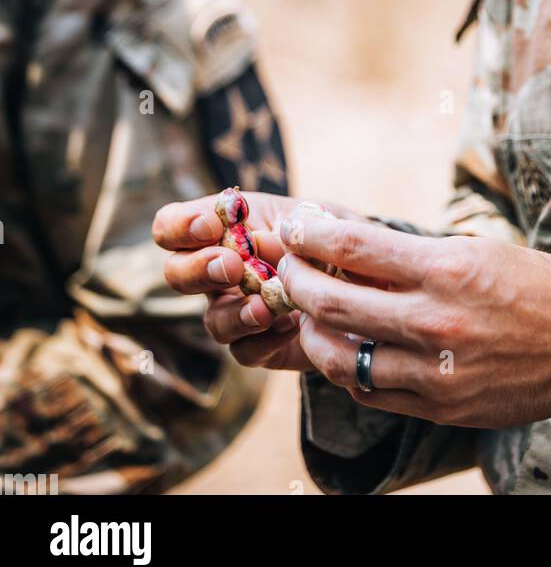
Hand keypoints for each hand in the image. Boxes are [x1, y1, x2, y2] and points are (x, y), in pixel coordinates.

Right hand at [152, 193, 365, 371]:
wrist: (363, 279)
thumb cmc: (330, 235)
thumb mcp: (315, 215)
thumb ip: (289, 223)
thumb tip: (261, 243)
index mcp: (222, 228)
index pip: (170, 227)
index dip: (179, 227)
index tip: (210, 228)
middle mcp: (217, 271)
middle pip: (176, 274)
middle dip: (200, 269)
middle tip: (232, 267)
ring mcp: (234, 310)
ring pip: (212, 320)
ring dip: (235, 313)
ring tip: (265, 307)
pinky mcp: (258, 346)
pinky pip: (244, 351)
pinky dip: (265, 339)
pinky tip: (291, 325)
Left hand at [277, 211, 550, 426]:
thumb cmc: (537, 286)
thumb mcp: (477, 251)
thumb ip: (414, 255)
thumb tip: (351, 247)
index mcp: (446, 268)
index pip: (353, 245)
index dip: (311, 234)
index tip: (294, 227)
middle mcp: (435, 320)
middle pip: (332, 301)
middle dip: (295, 280)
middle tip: (287, 269)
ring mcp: (435, 371)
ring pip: (340, 356)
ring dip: (312, 331)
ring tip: (309, 314)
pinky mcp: (440, 407)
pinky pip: (370, 391)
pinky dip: (347, 370)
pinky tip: (345, 350)